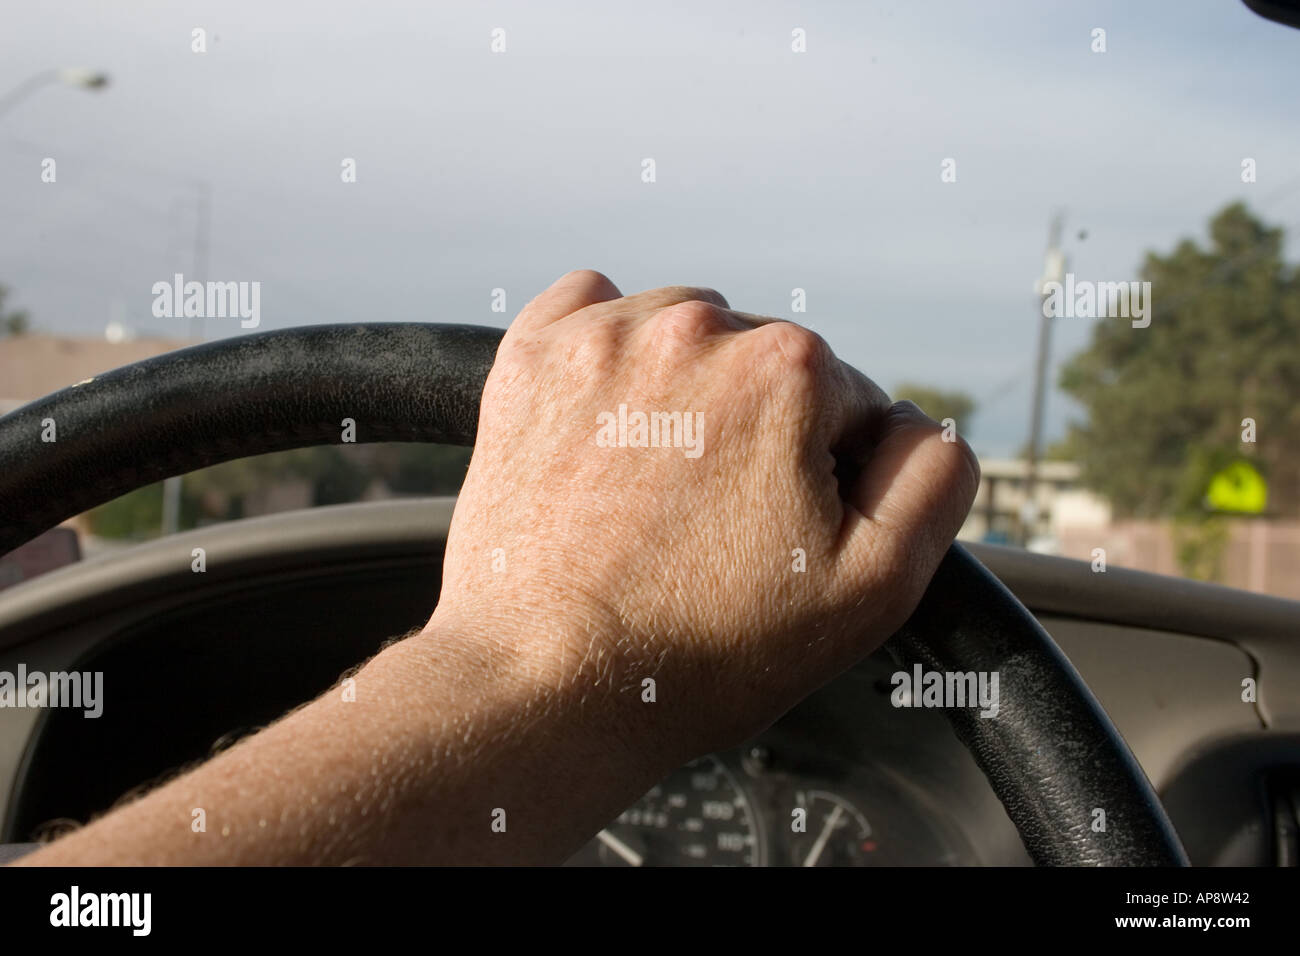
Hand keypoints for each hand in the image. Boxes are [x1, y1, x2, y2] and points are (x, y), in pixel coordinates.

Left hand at [431, 270, 978, 761]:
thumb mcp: (874, 586)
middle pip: (766, 366)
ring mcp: (603, 338)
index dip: (824, 476)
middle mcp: (697, 331)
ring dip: (686, 391)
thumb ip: (932, 477)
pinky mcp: (532, 358)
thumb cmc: (699, 647)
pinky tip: (608, 419)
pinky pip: (592, 309)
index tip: (774, 530)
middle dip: (757, 432)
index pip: (846, 403)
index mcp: (789, 371)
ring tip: (655, 484)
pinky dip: (609, 351)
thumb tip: (913, 422)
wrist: (546, 682)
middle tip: (712, 521)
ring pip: (687, 337)